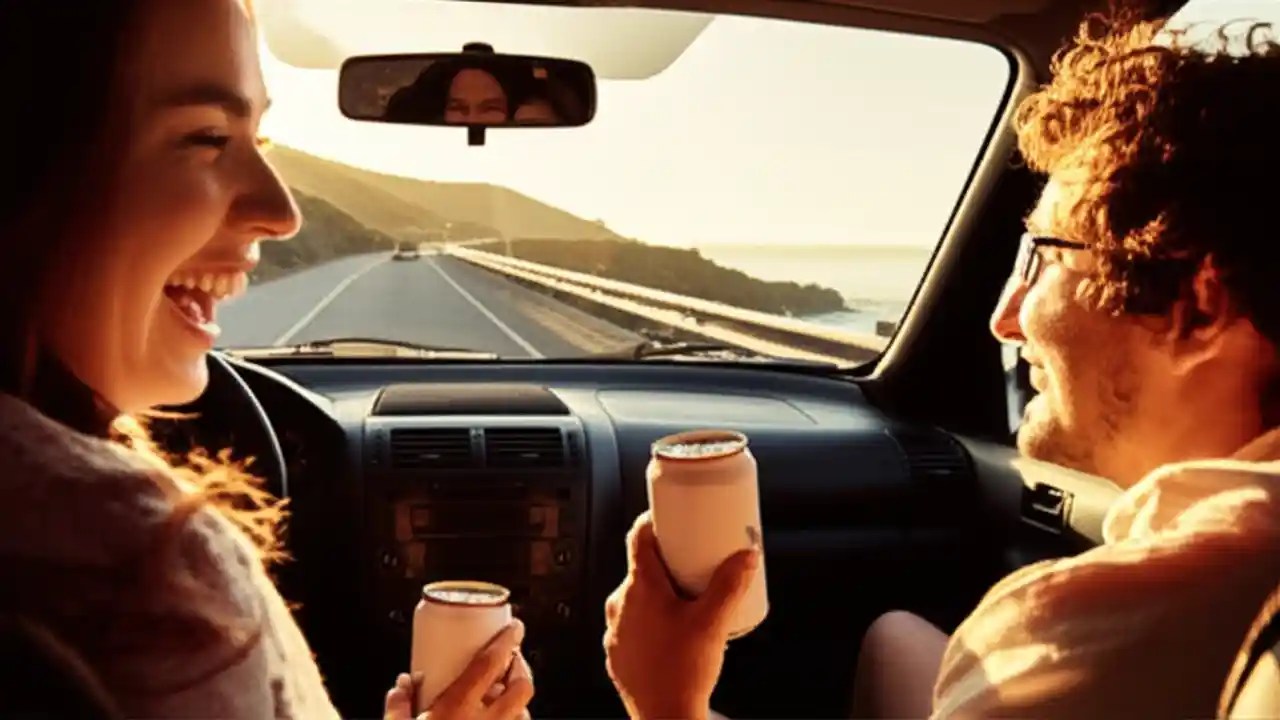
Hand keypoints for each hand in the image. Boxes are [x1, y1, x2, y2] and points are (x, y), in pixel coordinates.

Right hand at [384, 621, 534, 719]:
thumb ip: (398, 705)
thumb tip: (402, 684)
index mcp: (457, 709)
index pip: (490, 664)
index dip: (506, 640)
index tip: (514, 626)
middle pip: (522, 687)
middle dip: (521, 668)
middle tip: (512, 658)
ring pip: (525, 712)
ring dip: (519, 700)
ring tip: (506, 693)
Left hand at [603, 511, 760, 719]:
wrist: (665, 719)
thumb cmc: (683, 673)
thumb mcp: (713, 623)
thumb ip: (730, 585)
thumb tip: (746, 556)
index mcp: (640, 589)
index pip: (637, 539)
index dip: (652, 522)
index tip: (667, 518)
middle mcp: (621, 606)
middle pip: (640, 569)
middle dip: (665, 563)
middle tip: (690, 562)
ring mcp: (616, 631)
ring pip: (636, 599)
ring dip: (658, 594)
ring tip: (686, 600)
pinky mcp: (618, 653)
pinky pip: (633, 625)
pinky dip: (651, 620)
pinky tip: (673, 631)